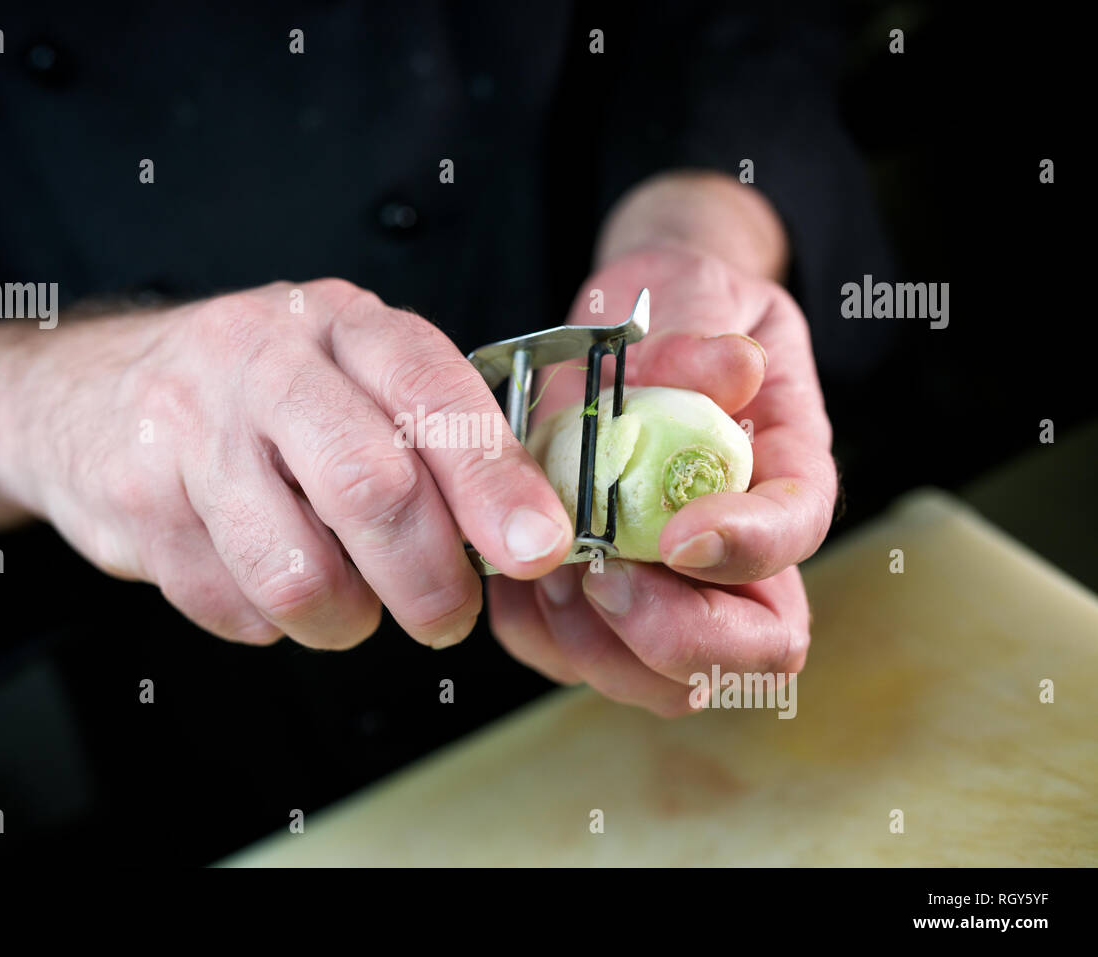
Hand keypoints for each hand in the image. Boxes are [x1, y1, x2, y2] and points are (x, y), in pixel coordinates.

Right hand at [0, 279, 572, 648]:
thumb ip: (428, 430)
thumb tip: (524, 530)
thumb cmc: (250, 394)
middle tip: (447, 619)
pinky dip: (267, 622)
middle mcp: (263, 361)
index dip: (494, 480)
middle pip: (371, 488)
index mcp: (340, 323)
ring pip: (298, 571)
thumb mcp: (343, 372)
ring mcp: (189, 428)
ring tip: (347, 607)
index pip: (433, 392)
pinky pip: (231, 604)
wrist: (81, 389)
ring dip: (344, 618)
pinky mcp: (136, 499)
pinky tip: (264, 583)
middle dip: (428, 581)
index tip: (537, 549)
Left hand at [488, 242, 835, 716]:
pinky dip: (538, 631)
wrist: (633, 324)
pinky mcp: (608, 608)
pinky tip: (515, 573)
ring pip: (668, 682)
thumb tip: (735, 371)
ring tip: (549, 567)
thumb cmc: (678, 311)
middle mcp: (742, 548)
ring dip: (598, 642)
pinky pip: (578, 657)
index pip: (798, 533)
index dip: (750, 550)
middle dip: (678, 636)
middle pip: (756, 649)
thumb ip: (704, 333)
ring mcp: (680, 589)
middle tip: (602, 577)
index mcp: (780, 468)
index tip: (681, 535)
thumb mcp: (696, 294)